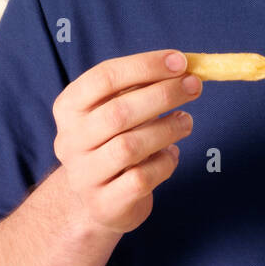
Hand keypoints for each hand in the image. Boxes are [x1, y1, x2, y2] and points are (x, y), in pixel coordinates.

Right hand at [52, 50, 201, 233]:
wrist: (96, 201)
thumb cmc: (113, 142)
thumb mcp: (117, 109)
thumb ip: (142, 86)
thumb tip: (183, 66)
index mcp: (69, 108)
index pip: (104, 77)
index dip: (145, 66)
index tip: (181, 61)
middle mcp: (69, 141)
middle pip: (118, 112)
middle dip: (163, 95)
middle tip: (195, 86)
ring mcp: (85, 175)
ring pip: (130, 147)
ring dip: (167, 129)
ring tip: (187, 121)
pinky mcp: (105, 204)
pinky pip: (142, 178)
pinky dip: (165, 163)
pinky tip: (172, 154)